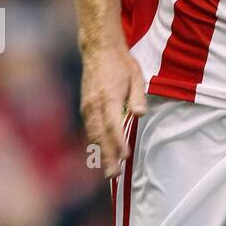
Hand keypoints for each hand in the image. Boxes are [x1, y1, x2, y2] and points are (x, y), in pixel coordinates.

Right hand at [80, 43, 145, 178]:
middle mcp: (94, 105)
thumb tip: (140, 114)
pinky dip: (95, 143)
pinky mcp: (85, 107)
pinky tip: (100, 154)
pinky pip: (90, 129)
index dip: (118, 142)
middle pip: (100, 135)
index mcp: (108, 97)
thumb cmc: (121, 63)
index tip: (124, 157)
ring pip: (93, 134)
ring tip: (107, 171)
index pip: (113, 125)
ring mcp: (87, 106)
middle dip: (106, 156)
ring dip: (100, 153)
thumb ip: (137, 97)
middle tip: (113, 175)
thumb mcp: (136, 76)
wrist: (98, 50)